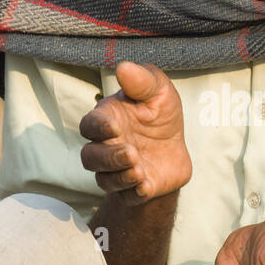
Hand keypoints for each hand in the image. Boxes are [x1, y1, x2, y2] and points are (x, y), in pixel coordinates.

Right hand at [79, 61, 191, 202]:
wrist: (175, 149)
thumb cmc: (160, 114)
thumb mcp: (159, 91)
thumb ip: (142, 80)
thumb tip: (123, 66)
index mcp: (107, 121)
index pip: (89, 126)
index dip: (98, 128)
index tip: (114, 127)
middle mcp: (106, 148)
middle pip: (90, 158)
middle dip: (108, 157)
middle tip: (131, 152)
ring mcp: (117, 171)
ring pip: (104, 180)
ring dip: (120, 176)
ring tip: (139, 169)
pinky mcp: (132, 190)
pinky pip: (127, 197)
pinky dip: (135, 193)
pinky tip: (146, 186)